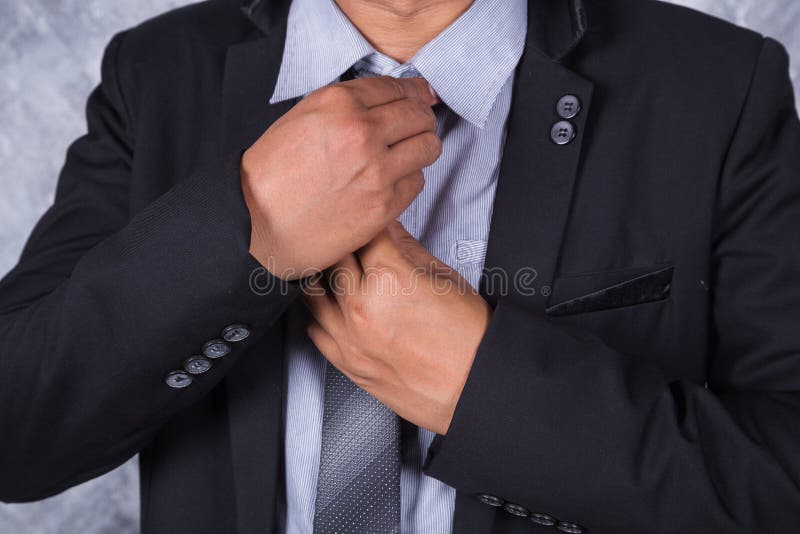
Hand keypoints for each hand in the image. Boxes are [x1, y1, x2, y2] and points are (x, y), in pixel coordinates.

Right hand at [241, 76, 440, 279]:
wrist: (255, 224)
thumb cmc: (272, 174)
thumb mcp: (302, 118)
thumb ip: (346, 106)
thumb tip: (391, 99)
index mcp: (338, 104)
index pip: (395, 87)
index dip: (413, 92)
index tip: (421, 97)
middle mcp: (361, 132)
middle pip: (419, 116)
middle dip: (421, 120)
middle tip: (415, 128)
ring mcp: (376, 170)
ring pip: (428, 147)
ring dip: (420, 150)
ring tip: (403, 158)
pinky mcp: (383, 204)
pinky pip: (417, 182)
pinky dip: (408, 181)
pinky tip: (388, 184)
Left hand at [303, 221, 491, 434]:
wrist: (474, 388)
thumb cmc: (469, 339)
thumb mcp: (443, 277)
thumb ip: (407, 247)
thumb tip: (389, 227)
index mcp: (390, 277)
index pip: (362, 231)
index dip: (366, 221)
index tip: (368, 219)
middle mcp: (362, 305)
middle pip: (331, 256)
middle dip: (342, 245)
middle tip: (353, 242)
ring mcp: (349, 336)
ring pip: (311, 290)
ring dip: (323, 276)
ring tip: (338, 272)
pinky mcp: (346, 362)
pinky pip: (314, 328)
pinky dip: (321, 312)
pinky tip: (335, 306)